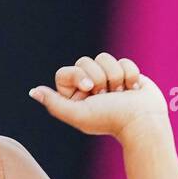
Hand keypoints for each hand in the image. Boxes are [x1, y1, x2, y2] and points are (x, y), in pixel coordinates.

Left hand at [28, 53, 169, 140]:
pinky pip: (123, 60)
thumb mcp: (78, 114)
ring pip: (105, 58)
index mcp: (73, 95)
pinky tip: (132, 89)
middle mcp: (88, 85)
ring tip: (120, 94)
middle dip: (99, 77)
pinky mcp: (125, 73)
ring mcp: (107, 78)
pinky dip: (130, 75)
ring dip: (115, 77)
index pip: (66, 71)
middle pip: (84, 61)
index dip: (78, 75)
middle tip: (106, 95)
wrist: (144, 121)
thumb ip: (54, 103)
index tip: (89, 88)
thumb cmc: (110, 119)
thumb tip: (33, 92)